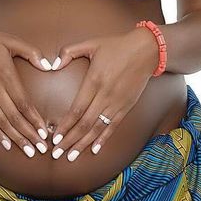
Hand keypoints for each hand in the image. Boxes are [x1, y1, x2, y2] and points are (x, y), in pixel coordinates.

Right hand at [0, 25, 51, 156]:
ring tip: (29, 151)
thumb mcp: (10, 40)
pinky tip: (7, 145)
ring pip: (2, 123)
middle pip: (14, 117)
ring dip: (16, 138)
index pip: (23, 103)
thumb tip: (49, 66)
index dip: (34, 119)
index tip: (45, 132)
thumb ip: (31, 52)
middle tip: (42, 149)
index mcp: (5, 74)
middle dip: (29, 134)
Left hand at [48, 27, 159, 160]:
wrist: (146, 50)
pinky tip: (94, 150)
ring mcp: (117, 103)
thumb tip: (53, 64)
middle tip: (57, 153)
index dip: (65, 126)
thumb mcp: (91, 43)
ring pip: (98, 128)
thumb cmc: (117, 46)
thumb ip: (69, 52)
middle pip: (85, 124)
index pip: (76, 110)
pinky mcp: (127, 106)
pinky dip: (103, 139)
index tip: (54, 138)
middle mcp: (105, 95)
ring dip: (83, 144)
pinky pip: (113, 126)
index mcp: (94, 81)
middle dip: (70, 140)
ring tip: (71, 156)